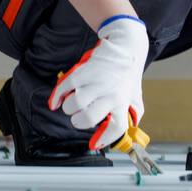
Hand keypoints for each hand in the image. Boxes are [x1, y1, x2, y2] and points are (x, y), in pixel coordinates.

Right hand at [48, 14, 148, 149]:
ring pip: (74, 104)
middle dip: (79, 122)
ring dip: (69, 108)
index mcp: (123, 102)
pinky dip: (57, 97)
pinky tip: (57, 101)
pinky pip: (64, 88)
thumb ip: (130, 117)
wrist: (125, 47)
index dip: (104, 138)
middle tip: (79, 118)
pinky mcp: (82, 72)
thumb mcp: (134, 98)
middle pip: (89, 118)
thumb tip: (124, 138)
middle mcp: (110, 92)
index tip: (94, 143)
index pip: (116, 126)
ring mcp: (95, 82)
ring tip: (74, 104)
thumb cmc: (127, 75)